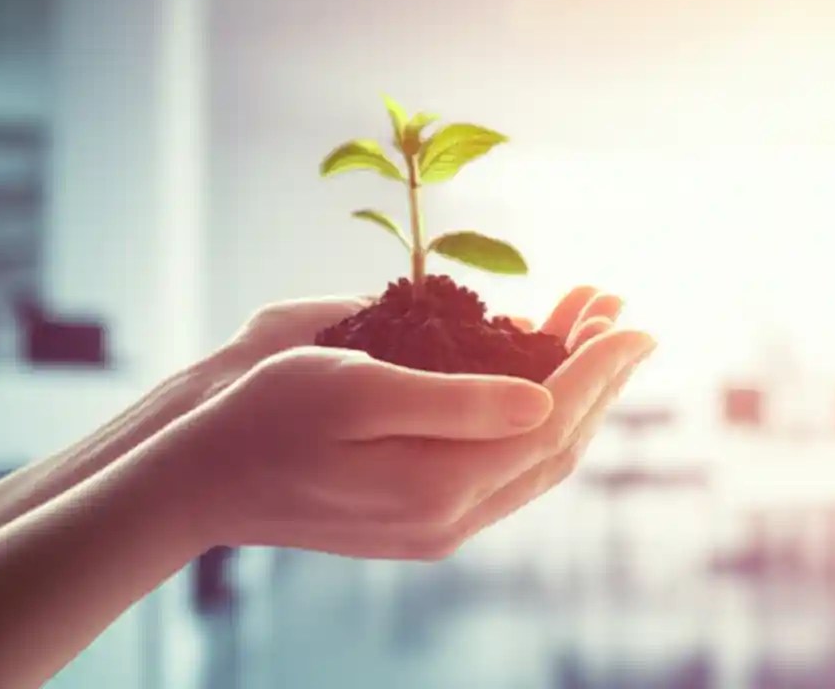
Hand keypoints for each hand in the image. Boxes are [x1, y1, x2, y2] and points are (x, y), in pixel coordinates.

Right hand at [163, 301, 651, 559]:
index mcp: (438, 485)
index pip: (549, 420)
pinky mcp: (419, 516)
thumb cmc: (266, 415)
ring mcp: (435, 524)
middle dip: (595, 374)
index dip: (597, 367)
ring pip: (531, 457)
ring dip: (568, 392)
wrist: (202, 476)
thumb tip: (542, 396)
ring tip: (587, 328)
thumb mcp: (355, 386)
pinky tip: (531, 371)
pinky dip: (527, 414)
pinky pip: (498, 464)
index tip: (632, 317)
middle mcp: (449, 517)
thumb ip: (455, 401)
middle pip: (554, 443)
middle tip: (619, 311)